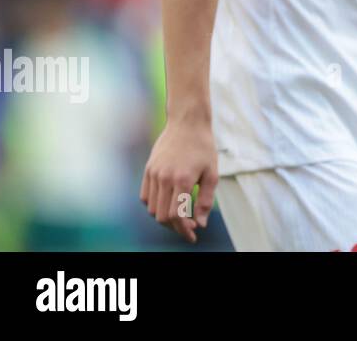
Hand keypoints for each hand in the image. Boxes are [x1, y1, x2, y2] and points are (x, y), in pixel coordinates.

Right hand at [140, 116, 218, 243]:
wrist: (187, 122)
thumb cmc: (203, 147)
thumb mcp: (212, 173)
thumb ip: (206, 200)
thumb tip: (201, 224)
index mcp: (182, 180)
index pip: (176, 215)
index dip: (183, 229)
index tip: (193, 235)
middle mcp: (164, 178)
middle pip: (162, 216)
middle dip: (176, 227)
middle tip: (189, 227)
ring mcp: (153, 174)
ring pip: (151, 209)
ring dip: (164, 217)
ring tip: (180, 216)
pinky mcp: (148, 170)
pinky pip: (145, 197)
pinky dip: (154, 206)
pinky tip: (168, 204)